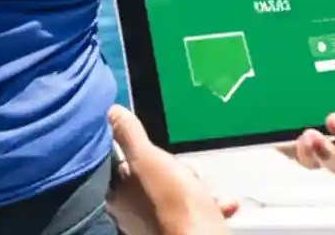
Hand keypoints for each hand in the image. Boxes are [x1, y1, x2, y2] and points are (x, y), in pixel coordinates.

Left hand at [105, 105, 236, 234]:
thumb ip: (130, 134)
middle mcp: (130, 215)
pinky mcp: (178, 233)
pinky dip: (209, 206)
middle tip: (188, 174)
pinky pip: (194, 214)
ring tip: (204, 190)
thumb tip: (112, 112)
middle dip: (177, 172)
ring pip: (177, 196)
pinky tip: (221, 203)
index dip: (148, 154)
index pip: (127, 163)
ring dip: (196, 189)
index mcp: (117, 196)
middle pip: (155, 179)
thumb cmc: (173, 202)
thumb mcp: (148, 158)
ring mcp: (153, 228)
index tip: (164, 154)